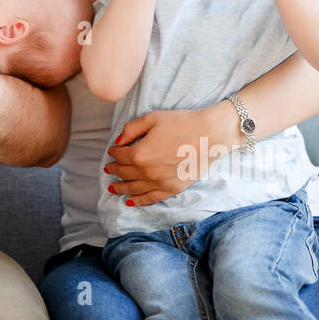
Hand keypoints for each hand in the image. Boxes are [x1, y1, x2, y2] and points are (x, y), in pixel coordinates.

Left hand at [105, 105, 226, 205]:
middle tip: (109, 168)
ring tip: (112, 187)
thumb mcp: (152, 118)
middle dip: (114, 169)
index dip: (114, 152)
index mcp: (139, 153)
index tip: (112, 151)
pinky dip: (138, 201)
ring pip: (133, 188)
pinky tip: (130, 201)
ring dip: (121, 187)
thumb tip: (118, 141)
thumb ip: (131, 129)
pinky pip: (151, 199)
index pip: (120, 155)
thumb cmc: (181, 123)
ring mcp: (159, 183)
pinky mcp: (172, 189)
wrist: (209, 135)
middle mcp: (146, 171)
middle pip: (124, 172)